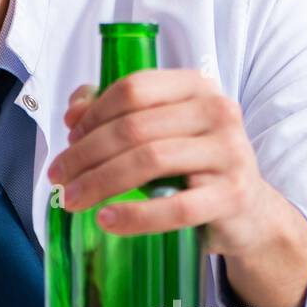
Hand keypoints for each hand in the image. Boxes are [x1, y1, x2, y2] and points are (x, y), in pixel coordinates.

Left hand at [45, 69, 306, 306]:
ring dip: (100, 182)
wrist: (248, 212)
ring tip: (72, 200)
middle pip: (134, 127)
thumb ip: (118, 113)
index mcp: (196, 86)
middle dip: (85, 153)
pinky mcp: (233, 195)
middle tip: (58, 176)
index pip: (133, 89)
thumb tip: (73, 110)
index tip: (68, 138)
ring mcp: (229, 152)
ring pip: (149, 161)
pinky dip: (135, 216)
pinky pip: (176, 207)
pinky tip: (107, 220)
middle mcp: (217, 111)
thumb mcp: (160, 131)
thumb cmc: (195, 166)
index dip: (93, 114)